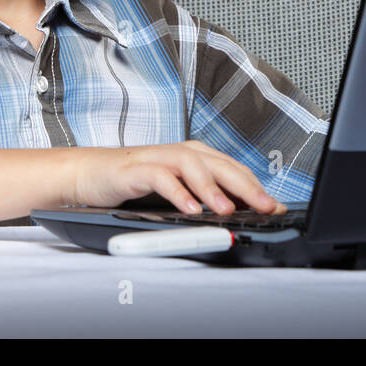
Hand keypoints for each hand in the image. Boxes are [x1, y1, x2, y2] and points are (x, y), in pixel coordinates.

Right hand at [70, 140, 286, 214]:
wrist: (89, 173)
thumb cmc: (135, 182)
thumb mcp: (177, 190)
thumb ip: (204, 197)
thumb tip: (239, 212)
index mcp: (195, 156)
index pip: (233, 169)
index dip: (256, 186)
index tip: (275, 207)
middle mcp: (180, 153)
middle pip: (220, 164)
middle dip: (246, 186)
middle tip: (264, 207)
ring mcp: (158, 158)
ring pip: (193, 166)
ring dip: (212, 189)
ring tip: (227, 210)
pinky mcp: (135, 169)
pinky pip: (160, 177)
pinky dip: (177, 193)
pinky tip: (190, 209)